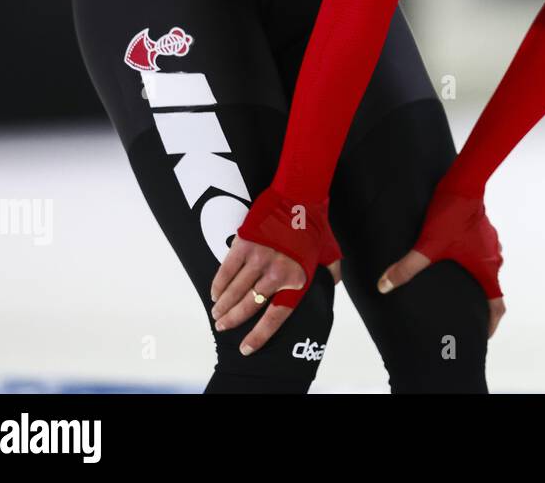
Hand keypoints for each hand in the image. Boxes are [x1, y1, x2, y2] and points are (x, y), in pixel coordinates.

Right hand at [211, 186, 342, 354]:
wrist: (300, 196)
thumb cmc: (316, 226)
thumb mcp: (330, 255)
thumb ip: (330, 276)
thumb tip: (330, 289)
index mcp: (297, 280)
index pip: (276, 316)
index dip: (259, 335)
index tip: (246, 348)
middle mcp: (277, 273)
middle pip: (249, 306)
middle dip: (233, 321)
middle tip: (223, 328)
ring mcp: (259, 259)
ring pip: (235, 291)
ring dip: (223, 306)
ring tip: (217, 315)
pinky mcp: (244, 245)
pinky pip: (226, 271)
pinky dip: (218, 286)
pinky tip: (215, 295)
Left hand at [376, 183, 505, 338]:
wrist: (464, 182)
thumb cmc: (452, 215)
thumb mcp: (428, 244)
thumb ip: (407, 267)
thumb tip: (384, 286)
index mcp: (486, 269)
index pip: (497, 304)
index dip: (492, 322)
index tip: (484, 334)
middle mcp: (493, 258)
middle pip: (490, 287)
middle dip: (478, 302)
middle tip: (463, 312)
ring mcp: (490, 243)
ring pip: (486, 267)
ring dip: (475, 278)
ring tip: (456, 285)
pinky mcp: (483, 230)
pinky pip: (481, 252)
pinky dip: (471, 260)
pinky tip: (452, 257)